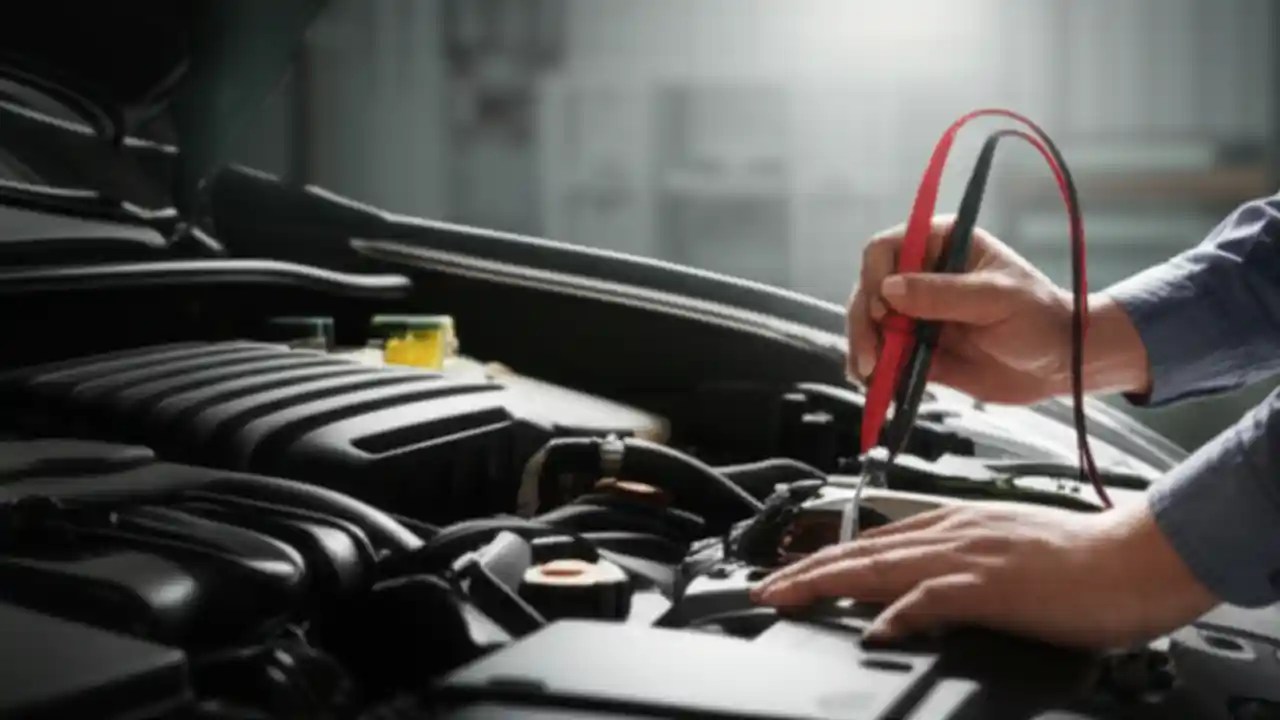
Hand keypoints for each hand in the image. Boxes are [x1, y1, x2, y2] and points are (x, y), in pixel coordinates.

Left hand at [749, 502, 1217, 649]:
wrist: (1130, 558)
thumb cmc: (1077, 558)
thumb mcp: (1002, 551)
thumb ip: (958, 567)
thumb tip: (919, 593)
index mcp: (954, 525)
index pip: (873, 540)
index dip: (826, 557)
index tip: (791, 572)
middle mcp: (951, 533)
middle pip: (861, 552)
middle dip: (806, 570)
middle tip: (764, 589)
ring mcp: (968, 557)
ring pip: (879, 566)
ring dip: (826, 582)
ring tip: (786, 597)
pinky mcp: (992, 586)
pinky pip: (935, 598)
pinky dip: (901, 612)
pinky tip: (875, 628)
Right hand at [846, 216, 1150, 403]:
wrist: (1060, 364)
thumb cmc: (1038, 318)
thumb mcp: (996, 299)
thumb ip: (943, 295)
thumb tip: (887, 290)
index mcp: (940, 245)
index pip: (886, 249)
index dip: (875, 276)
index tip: (883, 310)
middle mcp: (921, 276)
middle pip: (869, 290)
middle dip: (864, 325)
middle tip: (870, 360)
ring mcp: (915, 314)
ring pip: (870, 326)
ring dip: (863, 351)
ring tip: (869, 379)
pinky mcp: (916, 349)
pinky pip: (885, 357)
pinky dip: (875, 374)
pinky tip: (875, 388)